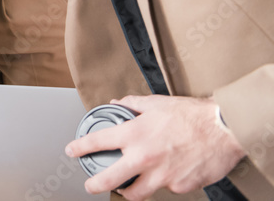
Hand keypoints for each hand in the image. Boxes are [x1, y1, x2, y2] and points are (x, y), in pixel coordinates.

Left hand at [65, 95, 244, 199]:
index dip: (80, 147)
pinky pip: (165, 188)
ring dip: (128, 191)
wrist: (224, 129)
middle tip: (90, 185)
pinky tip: (166, 174)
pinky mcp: (179, 186)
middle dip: (95, 184)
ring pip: (137, 193)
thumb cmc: (192, 115)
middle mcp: (144, 157)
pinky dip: (162, 183)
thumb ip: (132, 105)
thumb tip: (116, 103)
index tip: (71, 151)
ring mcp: (162, 175)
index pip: (98, 142)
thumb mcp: (156, 103)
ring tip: (124, 188)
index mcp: (135, 134)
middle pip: (110, 179)